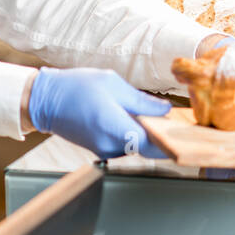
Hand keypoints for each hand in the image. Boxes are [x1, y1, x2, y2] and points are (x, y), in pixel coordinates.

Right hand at [27, 68, 171, 158]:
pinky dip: (135, 134)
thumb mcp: (113, 84)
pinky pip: (126, 144)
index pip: (153, 145)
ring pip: (138, 146)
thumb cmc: (76, 87)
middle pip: (148, 147)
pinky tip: (139, 119)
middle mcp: (110, 145)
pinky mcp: (101, 149)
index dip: (173, 141)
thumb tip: (165, 110)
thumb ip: (142, 101)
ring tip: (159, 116)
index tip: (189, 135)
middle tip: (180, 121)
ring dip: (149, 133)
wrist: (45, 100)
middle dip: (164, 135)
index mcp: (115, 127)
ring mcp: (105, 150)